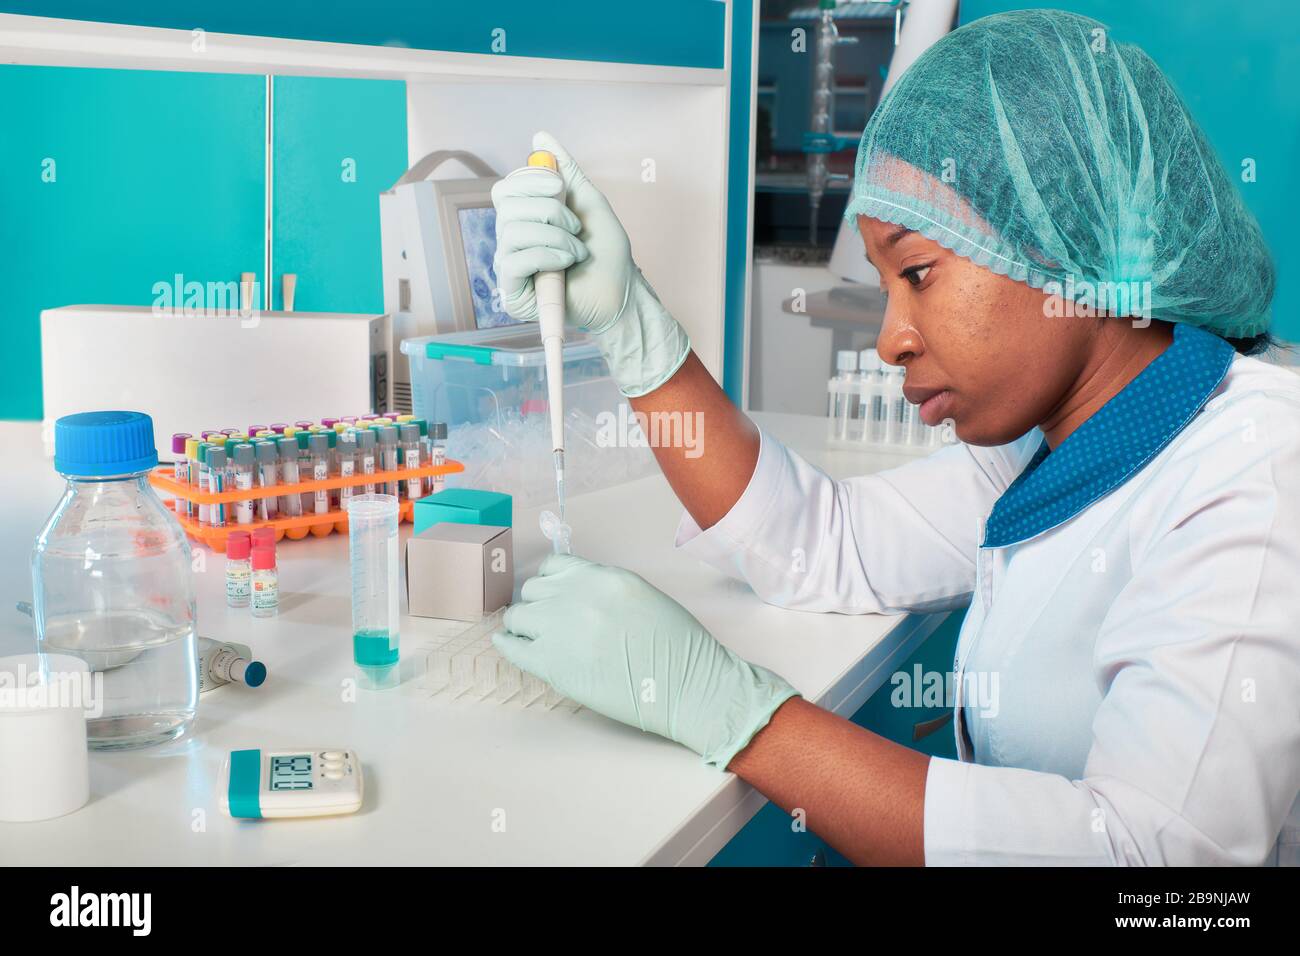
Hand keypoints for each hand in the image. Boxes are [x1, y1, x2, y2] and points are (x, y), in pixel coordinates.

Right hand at [491, 131, 690, 396]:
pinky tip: (566, 264)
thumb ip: (565, 171)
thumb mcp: (588, 203)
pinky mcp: (513, 292)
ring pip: (512, 231)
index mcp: (526, 217)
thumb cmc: (607, 253)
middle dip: (548, 209)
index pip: (506, 188)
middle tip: (575, 226)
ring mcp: (510, 265)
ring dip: (554, 236)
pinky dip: (546, 255)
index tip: (562, 188)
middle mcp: (512, 239)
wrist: (621, 294)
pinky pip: (514, 260)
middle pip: (505, 205)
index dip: (531, 180)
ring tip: (577, 250)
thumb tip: (540, 136)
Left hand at [493, 553, 798, 767]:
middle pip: (531, 590)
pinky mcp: (552, 664)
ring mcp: (561, 629)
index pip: (554, 567)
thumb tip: (573, 595)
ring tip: (530, 637)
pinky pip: (512, 647)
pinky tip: (511, 646)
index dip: (550, 583)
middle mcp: (577, 596)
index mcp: (603, 577)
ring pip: (517, 615)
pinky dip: (508, 645)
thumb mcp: (642, 596)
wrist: (688, 686)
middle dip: (536, 604)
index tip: (552, 596)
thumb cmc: (677, 646)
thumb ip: (604, 590)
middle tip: (544, 622)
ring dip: (522, 625)